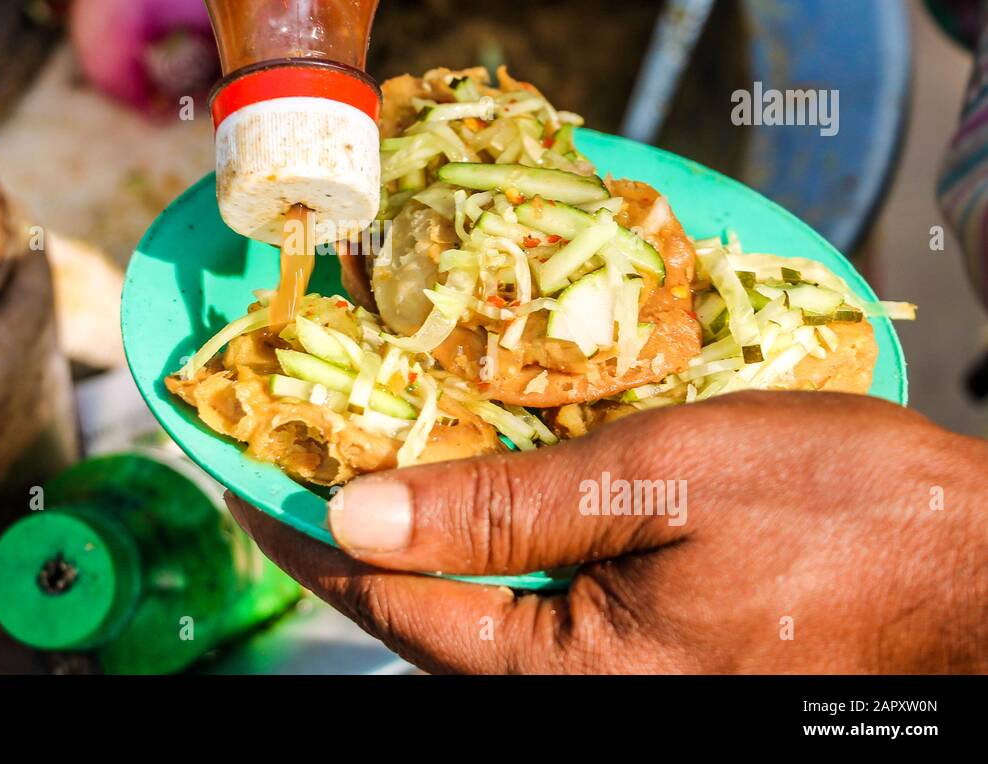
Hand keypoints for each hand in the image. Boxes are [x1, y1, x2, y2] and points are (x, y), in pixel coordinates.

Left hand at [227, 391, 987, 672]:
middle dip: (348, 536)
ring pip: (477, 612)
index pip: (390, 599)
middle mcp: (583, 696)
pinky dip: (489, 547)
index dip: (304, 534)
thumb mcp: (658, 482)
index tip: (243, 478)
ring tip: (360, 463)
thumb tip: (356, 514)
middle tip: (288, 461)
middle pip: (423, 613)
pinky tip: (474, 491)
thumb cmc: (845, 514)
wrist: (982, 565)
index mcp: (571, 673)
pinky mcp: (655, 661)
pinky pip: (539, 609)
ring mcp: (620, 684)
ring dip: (415, 538)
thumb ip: (500, 509)